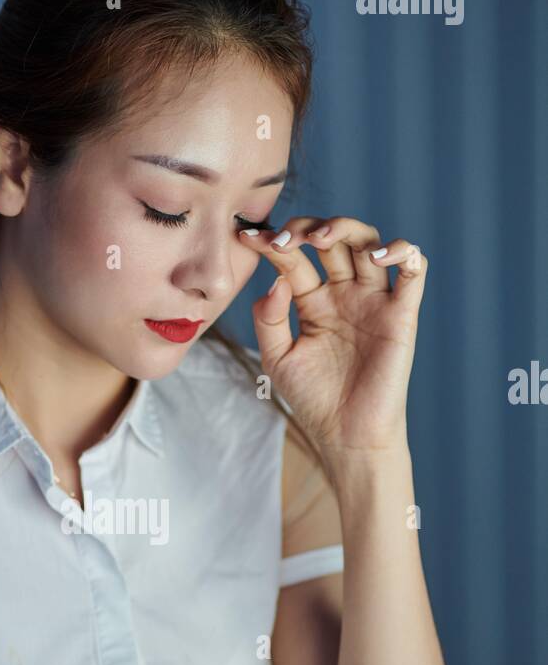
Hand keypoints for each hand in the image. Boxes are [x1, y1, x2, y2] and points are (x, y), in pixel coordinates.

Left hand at [240, 216, 427, 456]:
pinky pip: (414, 271)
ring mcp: (374, 300)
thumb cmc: (313, 399)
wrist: (347, 436)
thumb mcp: (277, 358)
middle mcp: (345, 293)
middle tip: (287, 238)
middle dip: (309, 228)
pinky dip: (403, 252)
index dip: (274, 243)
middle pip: (334, 239)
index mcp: (314, 300)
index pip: (295, 258)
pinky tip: (378, 256)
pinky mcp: (402, 314)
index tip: (251, 238)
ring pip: (371, 243)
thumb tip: (276, 279)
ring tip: (323, 239)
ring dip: (348, 229)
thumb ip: (269, 319)